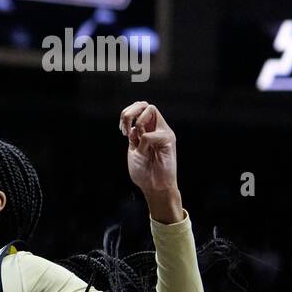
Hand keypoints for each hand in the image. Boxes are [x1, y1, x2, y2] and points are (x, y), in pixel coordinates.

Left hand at [119, 101, 182, 221]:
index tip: (122, 131)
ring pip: (150, 110)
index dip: (127, 114)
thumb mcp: (134, 149)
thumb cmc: (144, 172)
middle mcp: (157, 128)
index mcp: (147, 130)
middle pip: (144, 104)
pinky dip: (143, 143)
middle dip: (129, 113)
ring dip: (139, 125)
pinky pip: (151, 133)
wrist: (154, 187)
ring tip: (138, 141)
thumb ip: (134, 136)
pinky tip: (145, 153)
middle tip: (125, 131)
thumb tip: (132, 125)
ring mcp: (164, 132)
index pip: (138, 109)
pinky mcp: (169, 140)